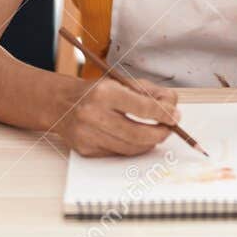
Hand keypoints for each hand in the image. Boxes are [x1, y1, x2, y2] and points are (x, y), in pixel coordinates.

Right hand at [60, 77, 180, 156]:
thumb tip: (172, 107)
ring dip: (149, 142)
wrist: (61, 103)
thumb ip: (150, 92)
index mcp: (104, 93)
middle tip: (169, 128)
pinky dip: (132, 147)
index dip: (164, 114)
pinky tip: (135, 138)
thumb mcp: (122, 82)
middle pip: (138, 134)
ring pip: (131, 148)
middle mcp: (93, 115)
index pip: (143, 107)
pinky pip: (118, 153)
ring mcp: (88, 135)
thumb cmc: (96, 92)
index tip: (175, 116)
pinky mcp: (86, 150)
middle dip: (160, 133)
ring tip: (155, 132)